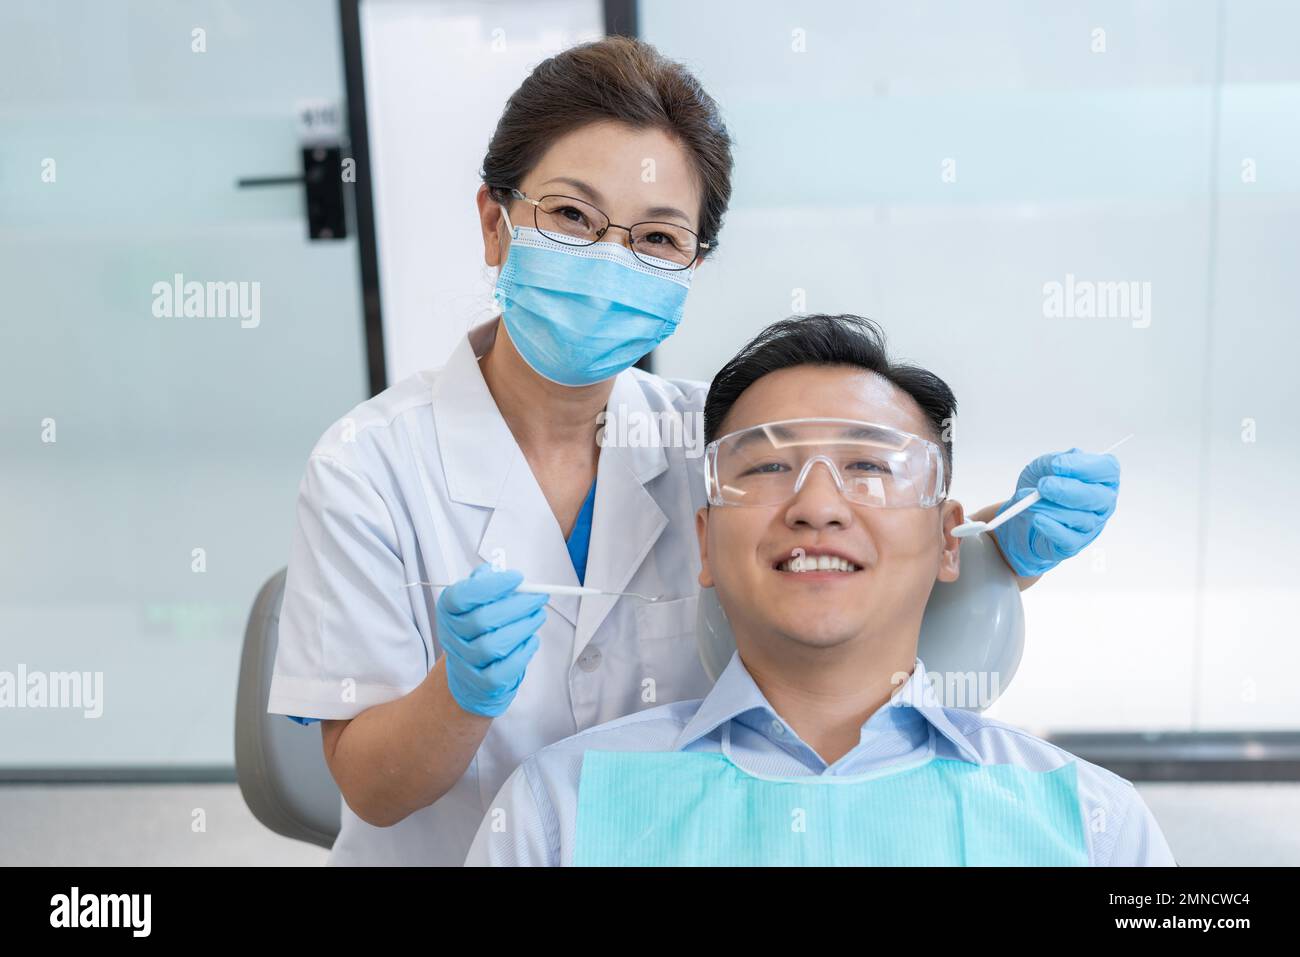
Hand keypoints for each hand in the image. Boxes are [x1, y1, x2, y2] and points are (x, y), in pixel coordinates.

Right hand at [435, 564, 547, 717]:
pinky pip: (504, 670)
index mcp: (448, 610)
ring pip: (494, 645)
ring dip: (523, 628)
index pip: (462, 595)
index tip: (517, 578)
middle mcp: (451, 636)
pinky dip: (523, 653)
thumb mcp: (476, 602)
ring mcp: (464, 662)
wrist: (468, 675)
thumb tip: (501, 572)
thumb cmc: (477, 631)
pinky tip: (531, 641)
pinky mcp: (482, 684)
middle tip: (539, 598)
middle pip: (483, 620)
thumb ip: (486, 583)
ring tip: (538, 617)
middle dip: (518, 606)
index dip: (492, 585)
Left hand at [991, 449, 1119, 576]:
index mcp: (1102, 478)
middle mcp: (1102, 502)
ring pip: (1079, 518)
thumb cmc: (1042, 490)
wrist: (1023, 517)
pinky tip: (1037, 519)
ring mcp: (1092, 525)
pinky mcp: (1075, 544)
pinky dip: (1051, 528)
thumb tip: (1057, 464)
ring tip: (1028, 501)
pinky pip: (1068, 539)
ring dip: (1049, 508)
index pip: (1107, 469)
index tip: (1056, 464)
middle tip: (1042, 485)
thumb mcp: (1042, 467)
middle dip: (1067, 490)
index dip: (1084, 466)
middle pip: (1098, 497)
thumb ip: (1053, 461)